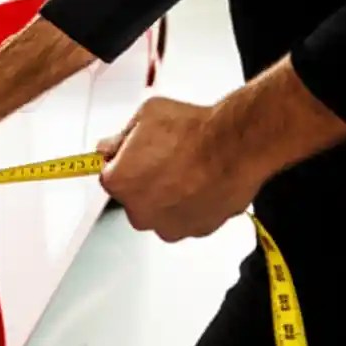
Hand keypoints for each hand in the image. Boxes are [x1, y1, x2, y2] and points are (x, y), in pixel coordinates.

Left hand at [97, 97, 264, 241]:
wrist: (236, 146)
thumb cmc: (194, 131)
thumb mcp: (146, 116)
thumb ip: (122, 136)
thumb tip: (111, 145)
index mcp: (118, 182)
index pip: (110, 174)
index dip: (125, 160)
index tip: (137, 154)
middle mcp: (139, 211)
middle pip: (136, 196)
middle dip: (147, 180)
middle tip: (168, 158)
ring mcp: (168, 225)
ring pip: (162, 210)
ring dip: (170, 195)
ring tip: (189, 170)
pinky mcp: (196, 230)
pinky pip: (188, 218)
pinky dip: (193, 205)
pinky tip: (203, 182)